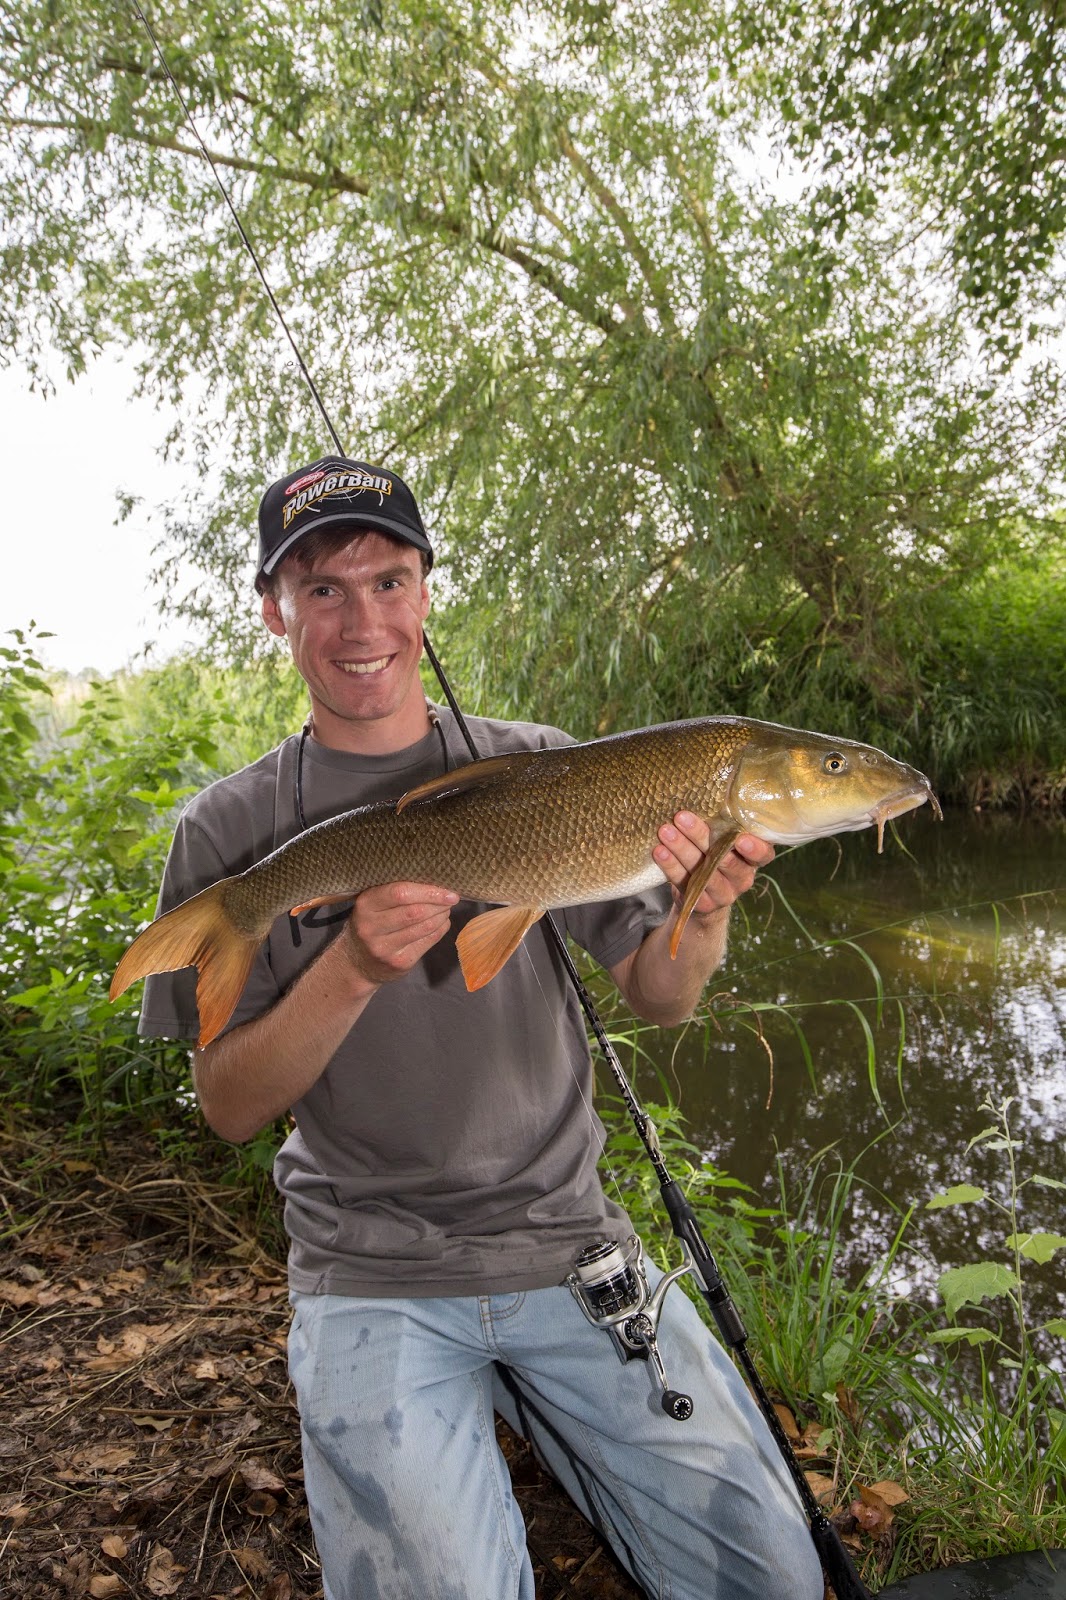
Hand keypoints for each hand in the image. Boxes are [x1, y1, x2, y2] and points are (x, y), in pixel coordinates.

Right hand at [342, 881, 458, 985]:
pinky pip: (427, 942)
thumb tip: (435, 882)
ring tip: (446, 909)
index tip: (447, 890)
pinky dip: (440, 929)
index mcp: (365, 904)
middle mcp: (371, 927)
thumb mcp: (373, 905)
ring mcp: (384, 947)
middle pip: (414, 911)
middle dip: (438, 904)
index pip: (400, 893)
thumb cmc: (371, 925)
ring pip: (423, 927)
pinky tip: (442, 923)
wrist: (357, 963)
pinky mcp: (398, 962)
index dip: (427, 891)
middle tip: (450, 898)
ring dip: (441, 916)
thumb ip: (395, 892)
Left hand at [654, 813, 774, 917]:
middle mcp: (742, 877)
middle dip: (701, 836)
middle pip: (725, 860)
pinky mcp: (702, 905)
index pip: (763, 855)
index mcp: (752, 859)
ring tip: (664, 831)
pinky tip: (659, 851)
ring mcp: (723, 894)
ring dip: (682, 849)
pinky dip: (671, 866)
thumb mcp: (723, 839)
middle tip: (681, 816)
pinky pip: (685, 884)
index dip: (755, 849)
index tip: (740, 837)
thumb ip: (722, 824)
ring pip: (704, 874)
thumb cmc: (714, 853)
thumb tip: (700, 787)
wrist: (701, 895)